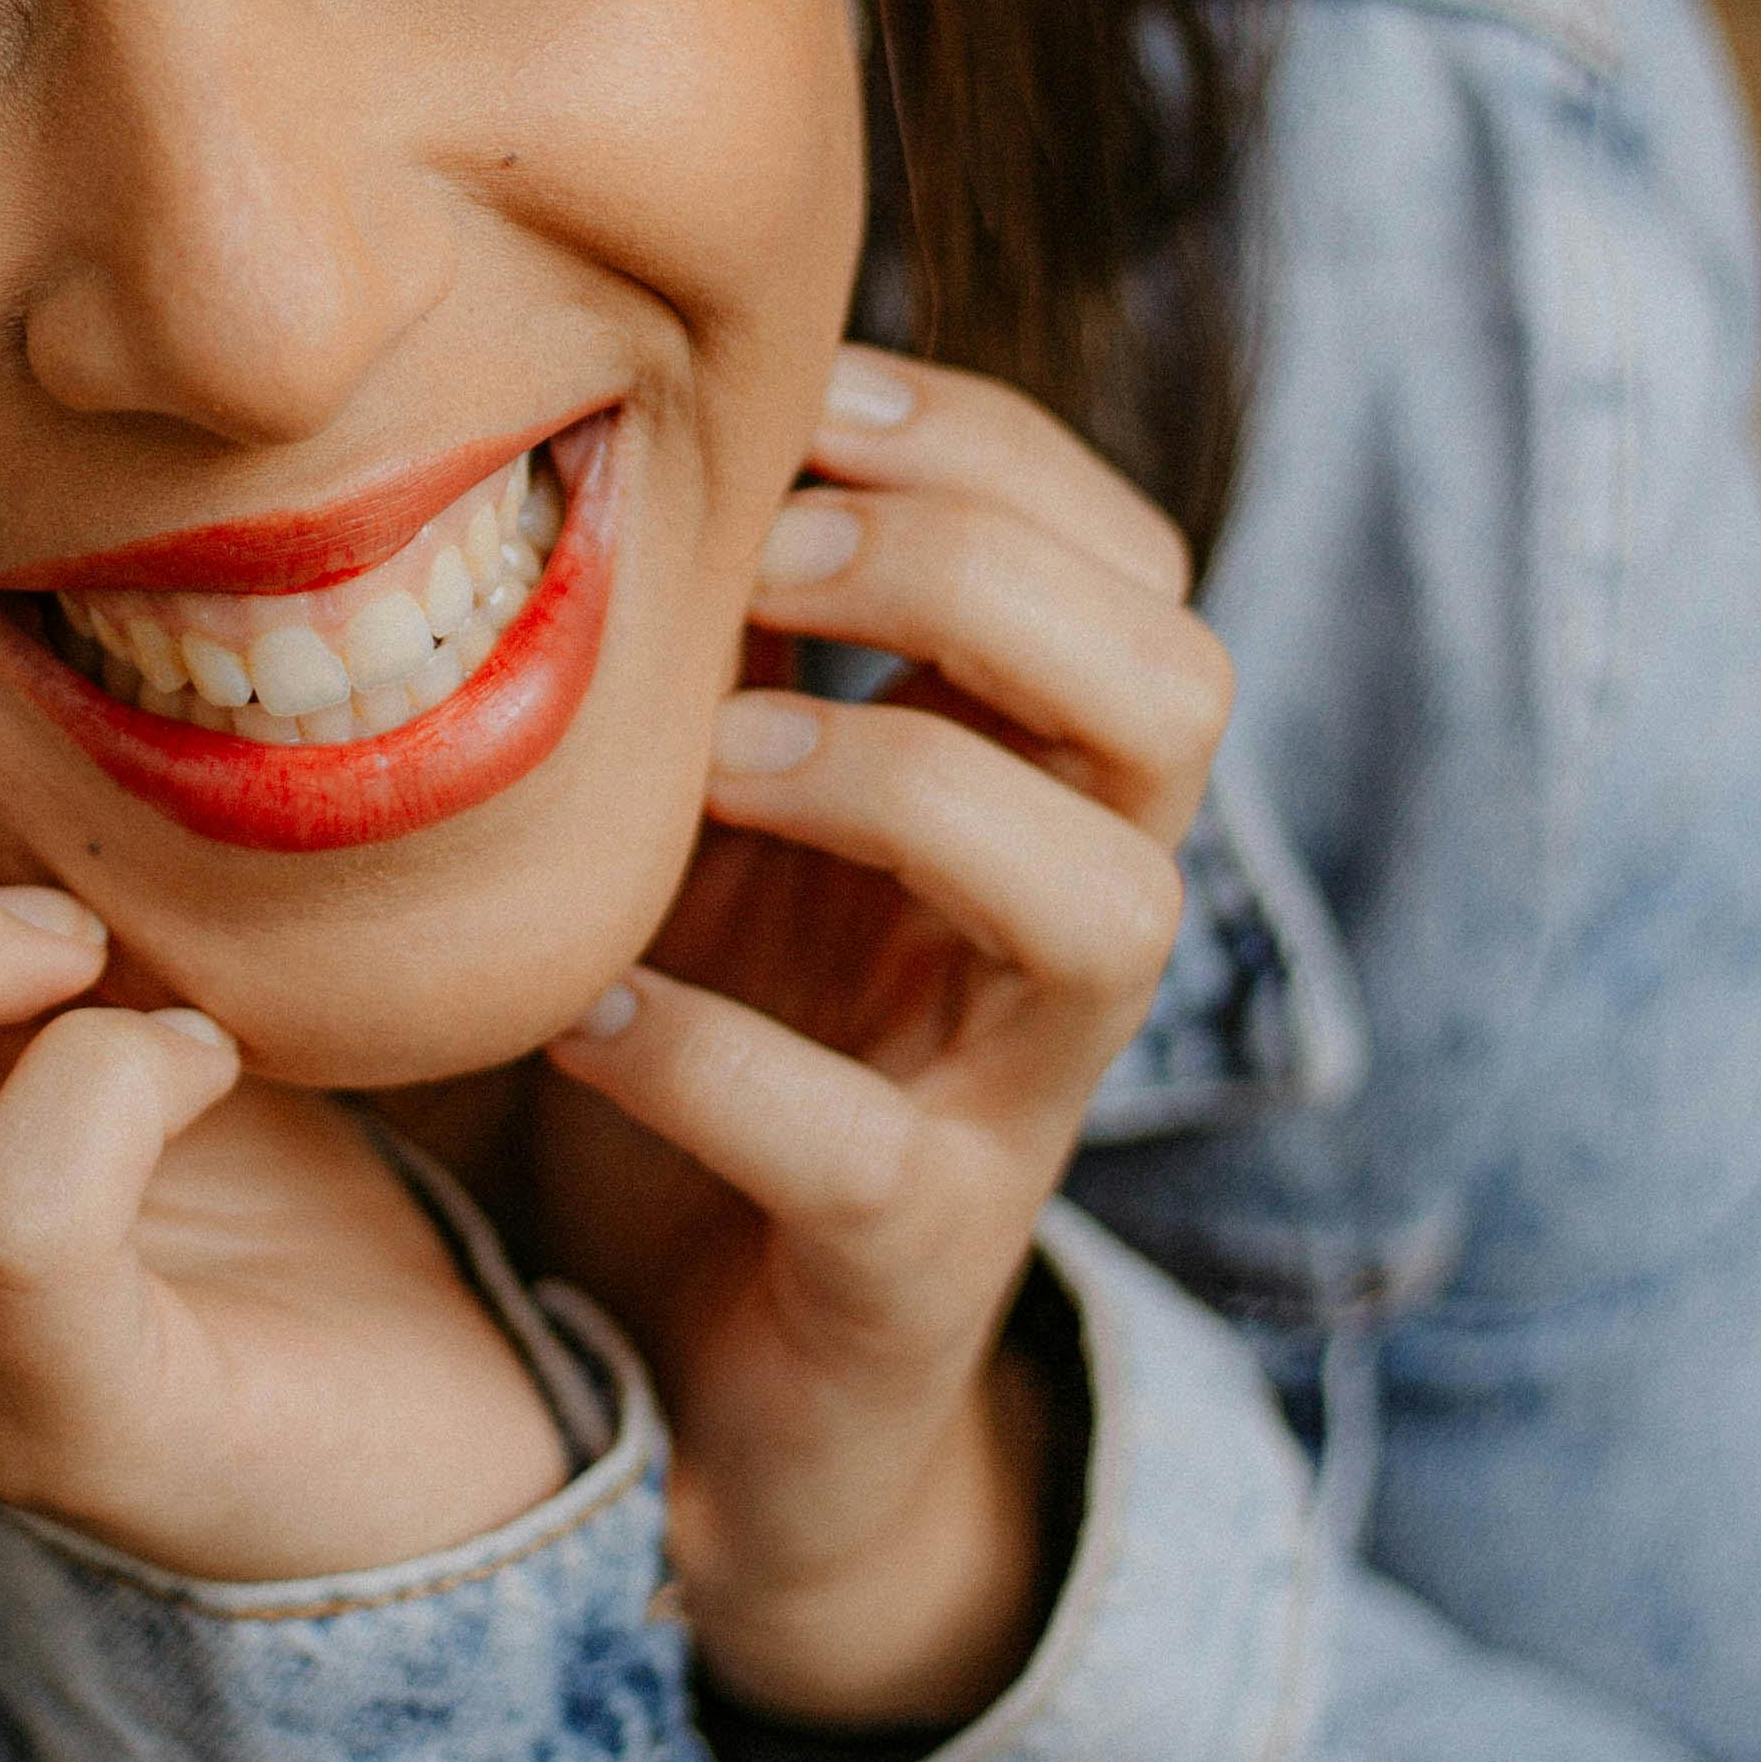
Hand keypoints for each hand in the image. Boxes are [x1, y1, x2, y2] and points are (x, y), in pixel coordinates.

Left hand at [535, 355, 1228, 1722]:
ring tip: (705, 767)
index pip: (1124, 552)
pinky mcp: (919, 1256)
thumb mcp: (719, 800)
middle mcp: (1069, 917)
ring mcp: (1012, 1092)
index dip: (980, 446)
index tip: (788, 400)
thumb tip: (618, 387)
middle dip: (971, 573)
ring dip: (904, 788)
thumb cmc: (713, 1022)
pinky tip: (582, 1010)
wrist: (703, 1373)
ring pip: (1112, 906)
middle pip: (1177, 683)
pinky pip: (871, 1152)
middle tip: (757, 556)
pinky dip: (714, 1065)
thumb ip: (735, 627)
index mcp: (1038, 779)